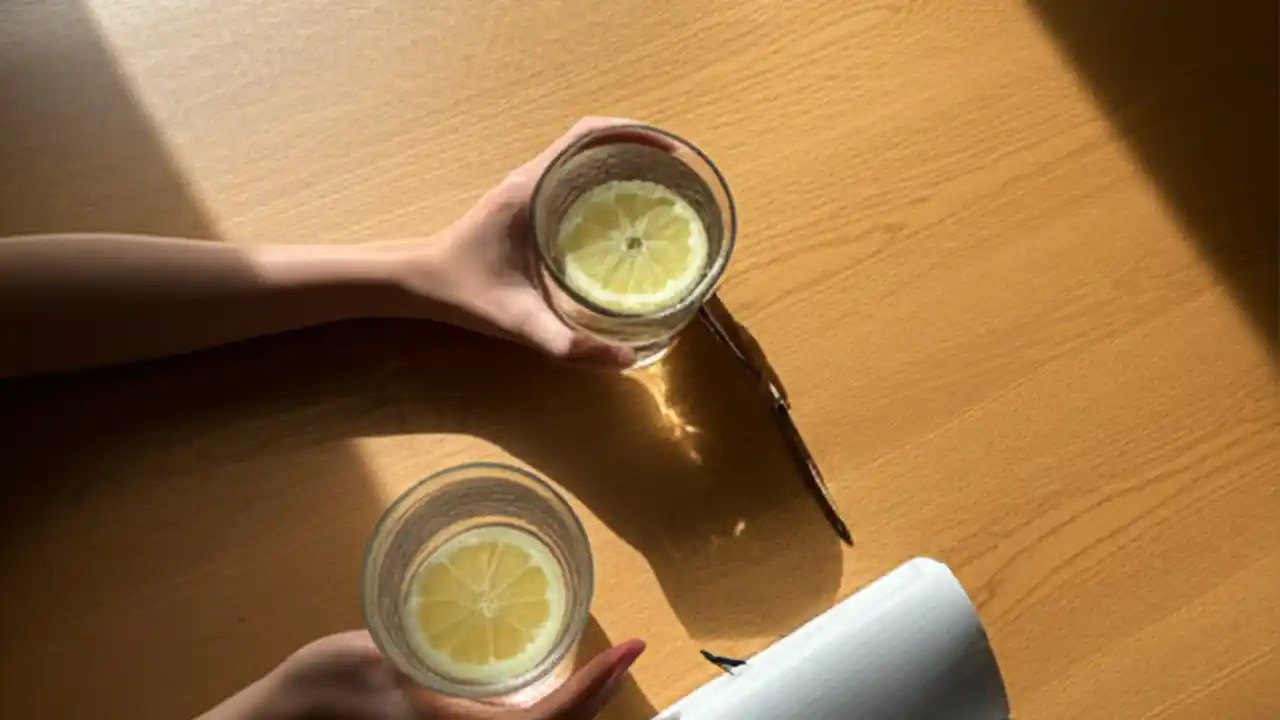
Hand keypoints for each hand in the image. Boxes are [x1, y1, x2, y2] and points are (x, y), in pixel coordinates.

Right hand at [198, 630, 645, 719]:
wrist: (289, 713)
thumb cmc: (329, 682)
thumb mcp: (379, 657)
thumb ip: (423, 655)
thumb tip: (478, 639)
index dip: (595, 689)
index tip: (629, 649)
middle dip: (598, 698)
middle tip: (627, 654)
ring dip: (578, 707)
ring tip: (606, 669)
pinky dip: (550, 712)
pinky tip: (555, 684)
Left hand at [378, 117, 647, 367]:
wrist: (419, 284)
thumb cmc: (463, 294)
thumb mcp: (519, 322)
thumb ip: (569, 344)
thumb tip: (626, 359)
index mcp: (530, 190)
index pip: (585, 136)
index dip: (632, 132)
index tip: (670, 150)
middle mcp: (530, 177)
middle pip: (592, 138)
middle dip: (638, 144)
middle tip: (678, 172)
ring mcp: (527, 185)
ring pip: (582, 153)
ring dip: (622, 157)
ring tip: (663, 183)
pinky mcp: (527, 199)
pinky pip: (572, 173)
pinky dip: (604, 176)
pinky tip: (626, 207)